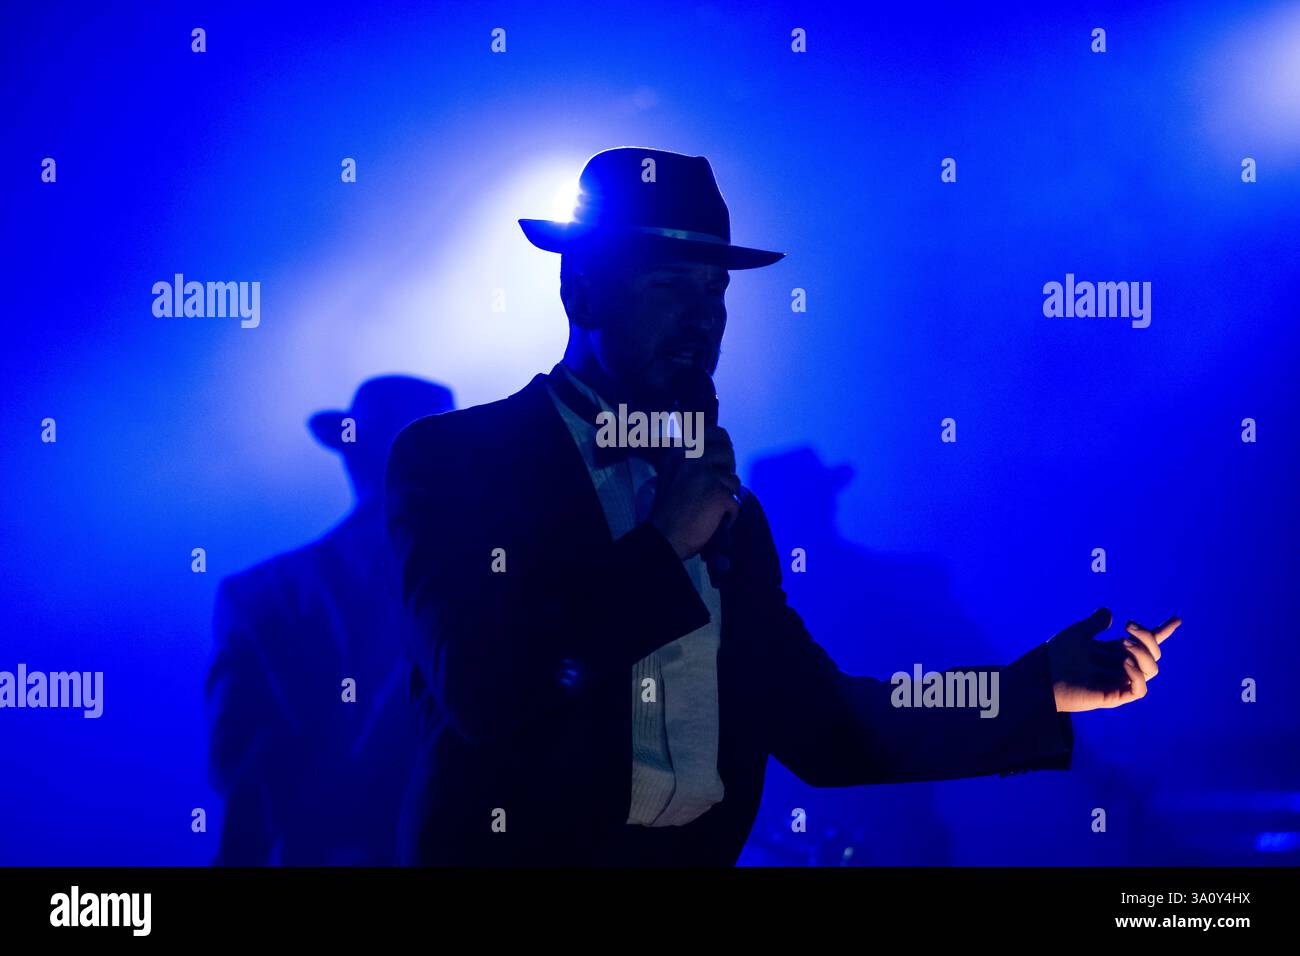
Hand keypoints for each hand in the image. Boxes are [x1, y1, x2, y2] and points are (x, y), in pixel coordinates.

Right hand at [649, 424, 740, 559]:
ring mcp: (705, 475)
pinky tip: (713, 519)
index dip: (723, 443)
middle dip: (728, 467)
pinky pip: (735, 501)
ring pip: (733, 479)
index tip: (722, 456)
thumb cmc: (669, 509)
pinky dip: (728, 514)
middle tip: (719, 483)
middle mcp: (691, 457)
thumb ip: (690, 458)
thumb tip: (723, 448)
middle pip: (727, 451)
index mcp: (679, 450)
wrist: (665, 537)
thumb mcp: (672, 473)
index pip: (713, 432)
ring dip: (726, 494)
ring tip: (710, 505)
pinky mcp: (718, 493)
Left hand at [1046, 607, 1181, 712]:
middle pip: (1153, 654)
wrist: (1042, 672)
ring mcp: (1119, 681)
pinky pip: (1139, 690)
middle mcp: (1121, 667)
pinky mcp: (1114, 697)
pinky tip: (1124, 663)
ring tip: (1123, 643)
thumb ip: (1095, 624)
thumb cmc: (1056, 654)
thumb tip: (1109, 612)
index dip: (1161, 632)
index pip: (1144, 643)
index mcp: (1114, 652)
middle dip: (1148, 637)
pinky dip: (1137, 675)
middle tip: (1128, 626)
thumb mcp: (1079, 633)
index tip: (1176, 619)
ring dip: (1143, 653)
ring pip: (1152, 670)